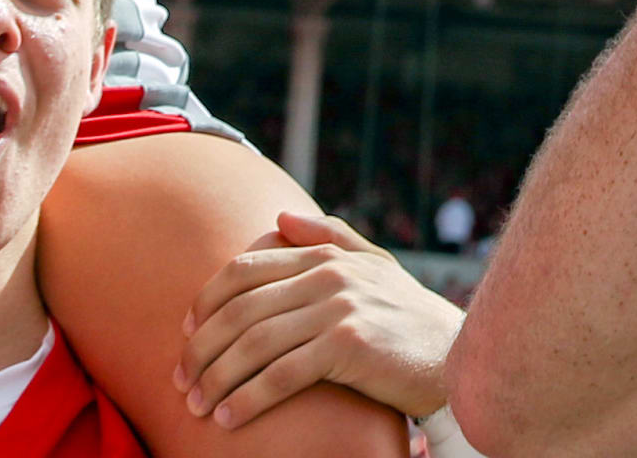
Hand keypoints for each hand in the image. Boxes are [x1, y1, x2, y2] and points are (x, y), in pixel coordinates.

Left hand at [177, 209, 458, 426]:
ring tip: (198, 407)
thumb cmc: (407, 317)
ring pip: (254, 344)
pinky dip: (247, 399)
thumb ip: (331, 238)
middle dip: (200, 350)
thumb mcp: (375, 266)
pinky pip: (281, 375)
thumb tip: (280, 217)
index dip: (203, 303)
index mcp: (327, 255)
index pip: (243, 270)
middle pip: (240, 311)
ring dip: (216, 380)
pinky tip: (228, 419)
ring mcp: (341, 308)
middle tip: (180, 383)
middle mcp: (330, 275)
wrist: (455, 356)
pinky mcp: (349, 345)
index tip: (184, 336)